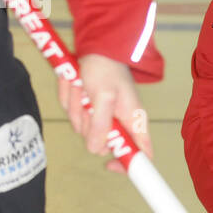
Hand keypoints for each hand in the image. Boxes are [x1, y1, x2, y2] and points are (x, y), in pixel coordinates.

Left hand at [57, 54, 150, 171]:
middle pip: (101, 144)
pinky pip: (74, 115)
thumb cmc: (106, 69)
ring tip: (81, 87)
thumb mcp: (104, 97)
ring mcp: (102, 116)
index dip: (129, 165)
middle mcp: (120, 122)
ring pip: (83, 129)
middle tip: (88, 105)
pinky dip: (70, 100)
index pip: (142, 154)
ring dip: (76, 108)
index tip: (109, 164)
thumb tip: (96, 150)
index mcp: (133, 121)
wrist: (94, 47)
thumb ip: (101, 125)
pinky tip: (76, 85)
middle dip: (88, 126)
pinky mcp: (88, 109)